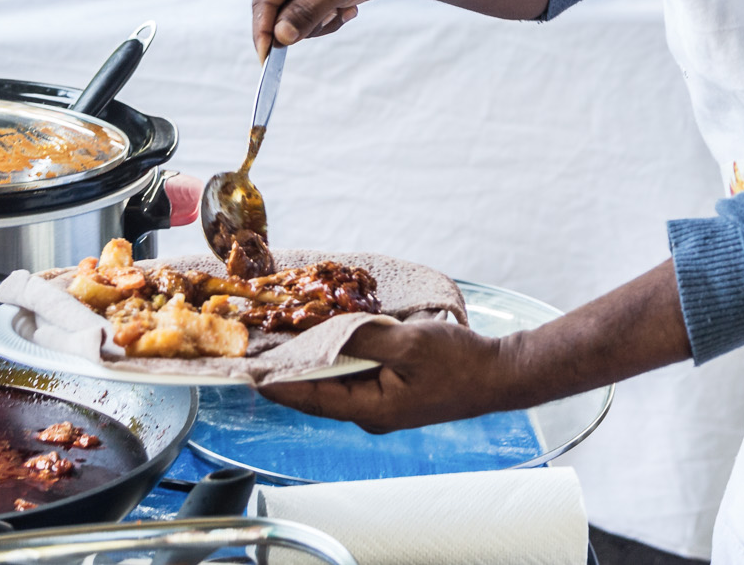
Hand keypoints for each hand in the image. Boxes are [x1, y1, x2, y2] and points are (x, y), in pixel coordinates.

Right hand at [249, 0, 406, 56]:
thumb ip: (307, 11)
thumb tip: (280, 37)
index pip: (264, 2)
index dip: (262, 33)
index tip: (266, 61)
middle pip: (275, 14)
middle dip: (308, 22)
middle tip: (338, 11)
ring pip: (289, 19)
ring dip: (320, 20)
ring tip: (345, 4)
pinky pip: (300, 14)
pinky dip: (323, 16)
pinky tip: (343, 4)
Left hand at [259, 320, 514, 432]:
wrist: (497, 374)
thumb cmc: (459, 362)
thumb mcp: (408, 344)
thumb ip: (364, 338)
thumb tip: (325, 332)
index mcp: (371, 409)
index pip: (311, 398)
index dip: (277, 384)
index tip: (247, 372)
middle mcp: (370, 412)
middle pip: (318, 392)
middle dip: (289, 370)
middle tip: (258, 349)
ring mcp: (381, 404)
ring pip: (335, 382)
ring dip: (313, 361)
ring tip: (284, 339)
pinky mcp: (392, 392)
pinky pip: (355, 375)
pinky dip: (338, 357)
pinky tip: (328, 337)